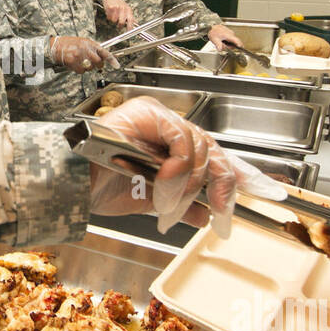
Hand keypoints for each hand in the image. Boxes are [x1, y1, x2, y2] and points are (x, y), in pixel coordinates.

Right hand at [49, 36, 117, 72]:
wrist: (56, 46)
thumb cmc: (69, 44)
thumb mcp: (82, 42)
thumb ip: (92, 48)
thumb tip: (102, 56)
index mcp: (89, 43)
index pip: (104, 52)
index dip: (112, 59)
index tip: (117, 66)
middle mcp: (85, 49)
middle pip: (98, 62)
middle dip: (98, 65)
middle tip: (94, 64)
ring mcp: (79, 56)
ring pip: (90, 67)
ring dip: (87, 67)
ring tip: (81, 62)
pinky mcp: (74, 62)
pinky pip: (82, 71)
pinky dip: (80, 70)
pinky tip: (75, 64)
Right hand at [86, 96, 234, 232]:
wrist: (75, 185)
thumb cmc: (100, 188)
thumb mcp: (151, 201)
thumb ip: (181, 204)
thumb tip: (205, 216)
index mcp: (166, 142)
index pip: (210, 152)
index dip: (233, 172)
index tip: (254, 190)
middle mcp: (165, 126)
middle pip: (212, 148)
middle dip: (221, 184)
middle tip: (220, 211)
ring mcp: (158, 117)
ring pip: (201, 146)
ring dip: (191, 182)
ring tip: (171, 202)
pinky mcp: (150, 114)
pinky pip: (182, 140)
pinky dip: (179, 166)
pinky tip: (164, 181)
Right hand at [101, 0, 135, 29]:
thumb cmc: (119, 3)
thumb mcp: (127, 8)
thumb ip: (130, 16)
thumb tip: (135, 23)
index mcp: (128, 10)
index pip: (131, 20)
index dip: (130, 27)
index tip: (129, 32)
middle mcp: (123, 9)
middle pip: (121, 22)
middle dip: (119, 25)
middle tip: (118, 25)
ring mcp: (117, 8)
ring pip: (114, 21)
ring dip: (113, 20)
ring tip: (113, 16)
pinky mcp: (111, 7)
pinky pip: (109, 17)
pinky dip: (109, 17)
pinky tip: (110, 13)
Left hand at [207, 24, 242, 49]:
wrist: (211, 27)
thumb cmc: (213, 32)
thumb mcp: (215, 40)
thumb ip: (218, 45)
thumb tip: (220, 50)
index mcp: (228, 35)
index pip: (237, 40)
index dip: (240, 44)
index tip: (242, 47)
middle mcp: (231, 34)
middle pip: (234, 43)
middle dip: (229, 46)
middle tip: (222, 46)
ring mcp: (230, 33)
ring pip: (232, 41)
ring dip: (228, 44)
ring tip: (221, 42)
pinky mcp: (229, 33)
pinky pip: (230, 39)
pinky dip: (227, 41)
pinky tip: (222, 40)